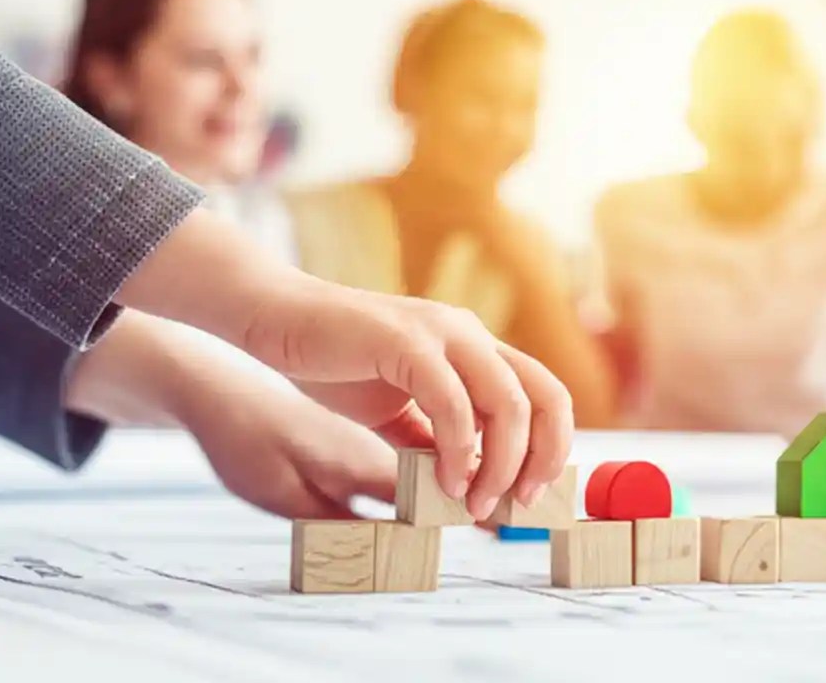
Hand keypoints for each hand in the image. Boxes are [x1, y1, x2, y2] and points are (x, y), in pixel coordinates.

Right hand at [118, 209, 574, 520]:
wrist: (275, 321)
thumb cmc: (333, 362)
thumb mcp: (398, 412)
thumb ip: (434, 441)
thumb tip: (468, 487)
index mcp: (475, 347)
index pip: (545, 393)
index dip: (550, 446)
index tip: (528, 493)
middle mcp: (470, 333)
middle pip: (545, 397)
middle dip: (541, 460)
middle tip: (515, 504)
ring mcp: (443, 332)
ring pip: (508, 402)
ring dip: (499, 465)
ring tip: (473, 502)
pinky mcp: (408, 341)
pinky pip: (453, 403)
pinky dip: (457, 450)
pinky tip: (443, 481)